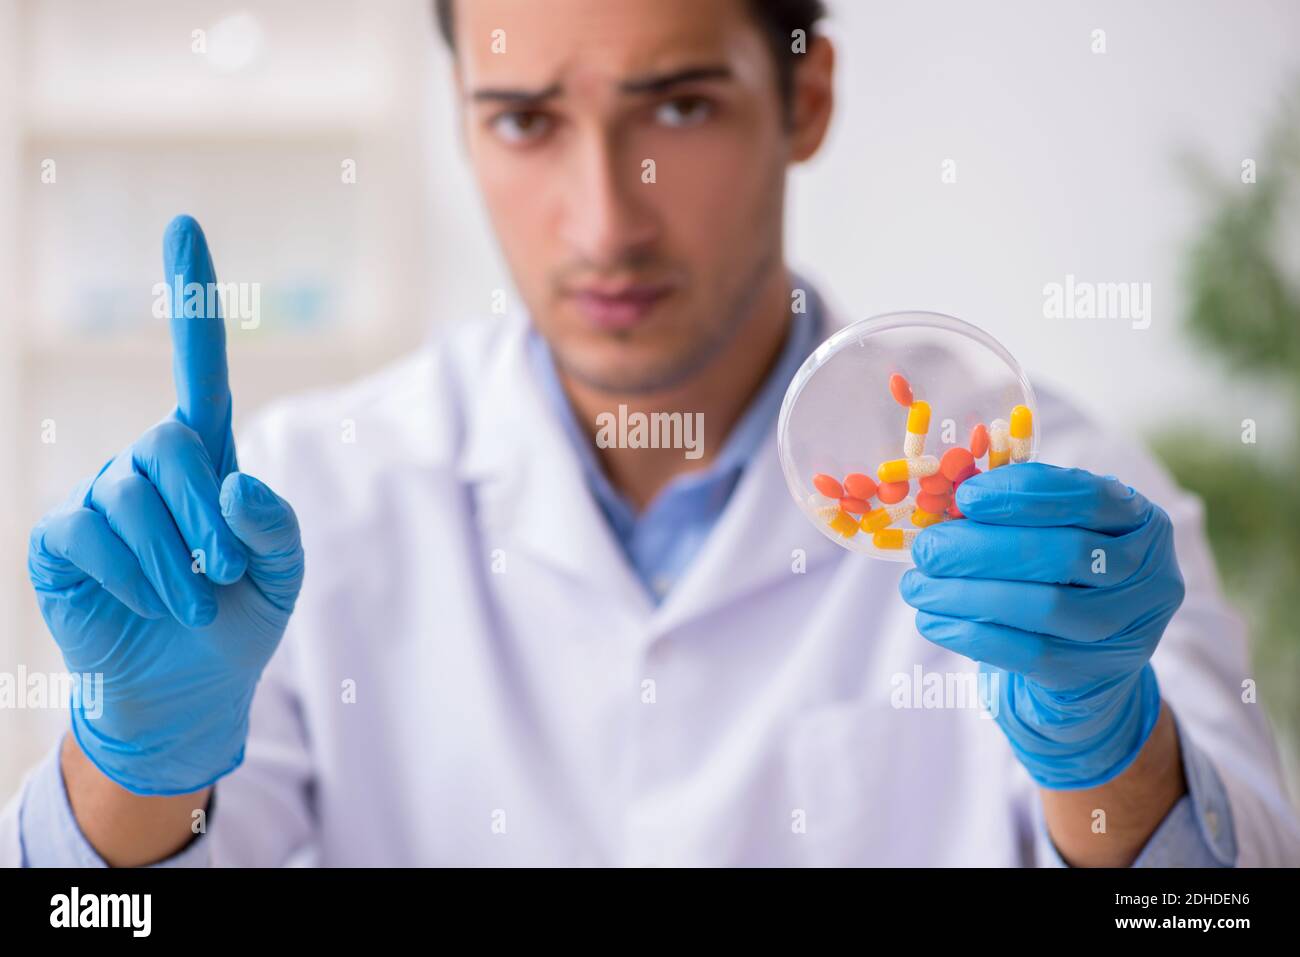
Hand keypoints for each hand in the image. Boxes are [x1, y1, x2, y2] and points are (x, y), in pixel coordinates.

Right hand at [27, 215, 304, 795]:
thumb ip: (279, 525)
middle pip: (172, 443)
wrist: (190, 687)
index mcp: (208, 459)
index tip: (186, 226)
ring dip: (175, 561)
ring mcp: (99, 495)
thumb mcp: (284, 572)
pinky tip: (146, 602)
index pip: (199, 368)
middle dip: (206, 518)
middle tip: (226, 572)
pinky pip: (88, 529)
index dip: (192, 298)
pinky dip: (132, 574)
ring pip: (129, 493)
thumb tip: (234, 486)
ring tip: (194, 601)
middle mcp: (149, 463)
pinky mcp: (60, 536)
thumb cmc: (239, 616)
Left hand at [899, 463, 1184, 789]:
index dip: (1021, 495)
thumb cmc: (1065, 576)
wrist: (1092, 663)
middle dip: (983, 548)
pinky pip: (1025, 653)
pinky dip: (970, 634)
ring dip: (966, 593)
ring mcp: (1125, 629)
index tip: (965, 497)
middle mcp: (1147, 575)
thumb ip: (1020, 510)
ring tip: (917, 585)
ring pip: (1043, 606)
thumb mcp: (1060, 532)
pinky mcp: (1091, 673)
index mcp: (1140, 522)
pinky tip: (931, 620)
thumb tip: (949, 497)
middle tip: (927, 549)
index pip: (1086, 498)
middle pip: (1063, 554)